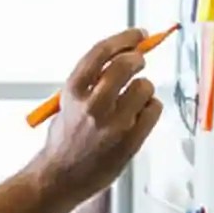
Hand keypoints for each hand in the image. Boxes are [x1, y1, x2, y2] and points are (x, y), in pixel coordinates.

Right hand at [29, 28, 163, 203]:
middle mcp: (93, 105)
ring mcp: (113, 124)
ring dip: (142, 90)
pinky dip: (149, 110)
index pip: (102, 52)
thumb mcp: (67, 103)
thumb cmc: (65, 140)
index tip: (137, 35)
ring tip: (131, 102)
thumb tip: (123, 56)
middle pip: (126, 65)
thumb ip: (91, 81)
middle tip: (137, 63)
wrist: (60, 177)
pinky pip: (153, 109)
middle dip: (136, 60)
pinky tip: (136, 118)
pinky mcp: (130, 140)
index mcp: (73, 92)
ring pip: (145, 87)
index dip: (124, 38)